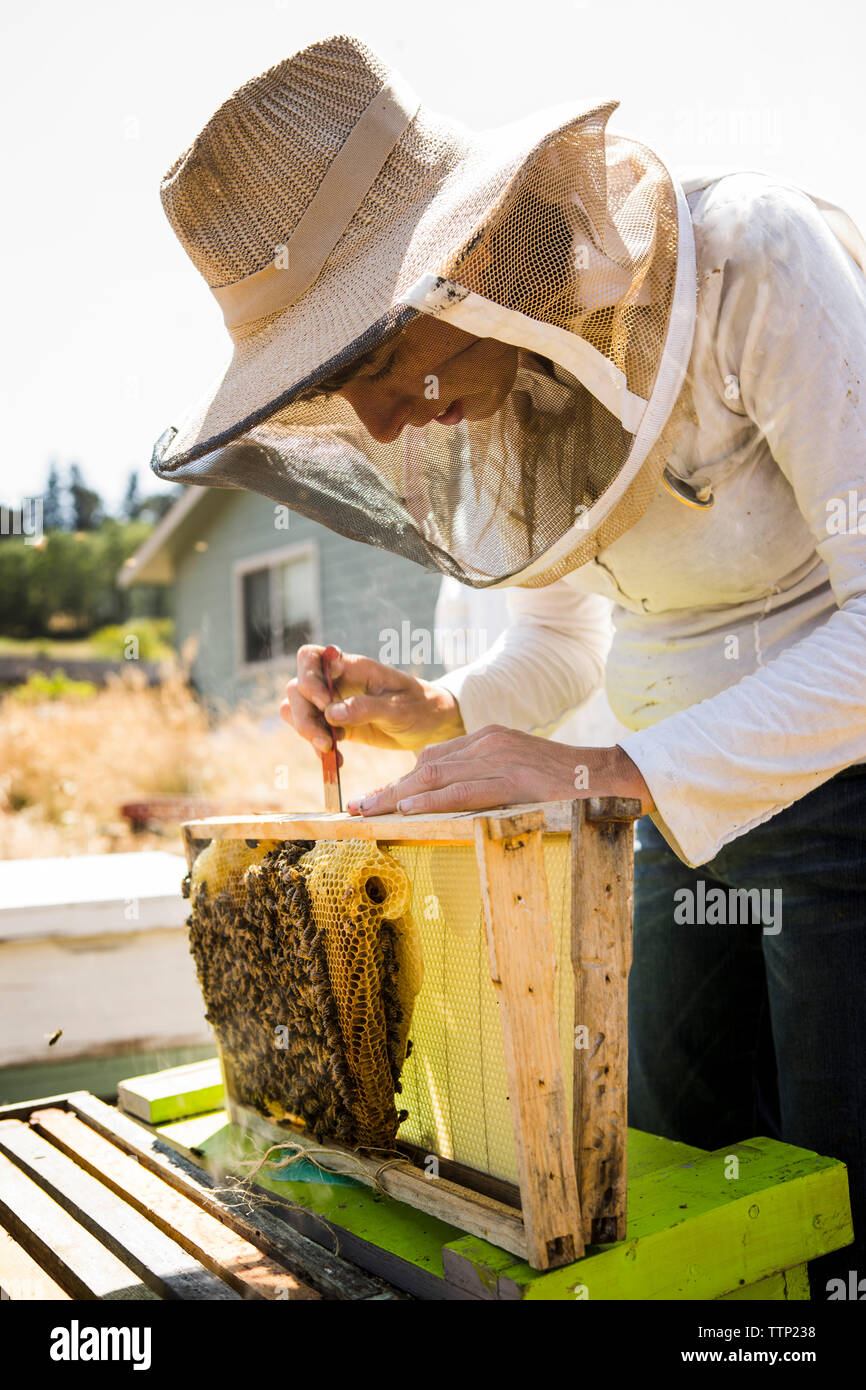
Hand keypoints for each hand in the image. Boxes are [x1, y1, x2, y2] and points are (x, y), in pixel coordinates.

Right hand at [280, 644, 465, 755]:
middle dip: (304, 716)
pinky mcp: (336, 725)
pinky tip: (336, 761)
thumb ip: (366, 708)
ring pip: (297, 710)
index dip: (308, 678)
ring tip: (330, 750)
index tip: (325, 704)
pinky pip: (312, 732)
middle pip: (297, 688)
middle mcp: (337, 682)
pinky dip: (317, 748)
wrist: (431, 724)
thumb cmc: (420, 706)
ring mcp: (333, 703)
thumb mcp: (398, 708)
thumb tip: (331, 713)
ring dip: (306, 731)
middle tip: (325, 742)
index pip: (311, 657)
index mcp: (353, 667)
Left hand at [346, 725, 655, 815]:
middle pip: (425, 765)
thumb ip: (484, 776)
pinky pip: (464, 790)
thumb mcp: (519, 769)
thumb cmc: (565, 781)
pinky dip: (433, 800)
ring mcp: (501, 758)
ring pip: (436, 776)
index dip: (401, 780)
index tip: (375, 799)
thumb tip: (446, 795)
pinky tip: (409, 810)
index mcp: (488, 738)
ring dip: (397, 797)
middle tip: (356, 809)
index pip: (433, 756)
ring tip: (368, 813)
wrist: (609, 775)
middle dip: (388, 789)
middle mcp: (488, 742)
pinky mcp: (514, 779)